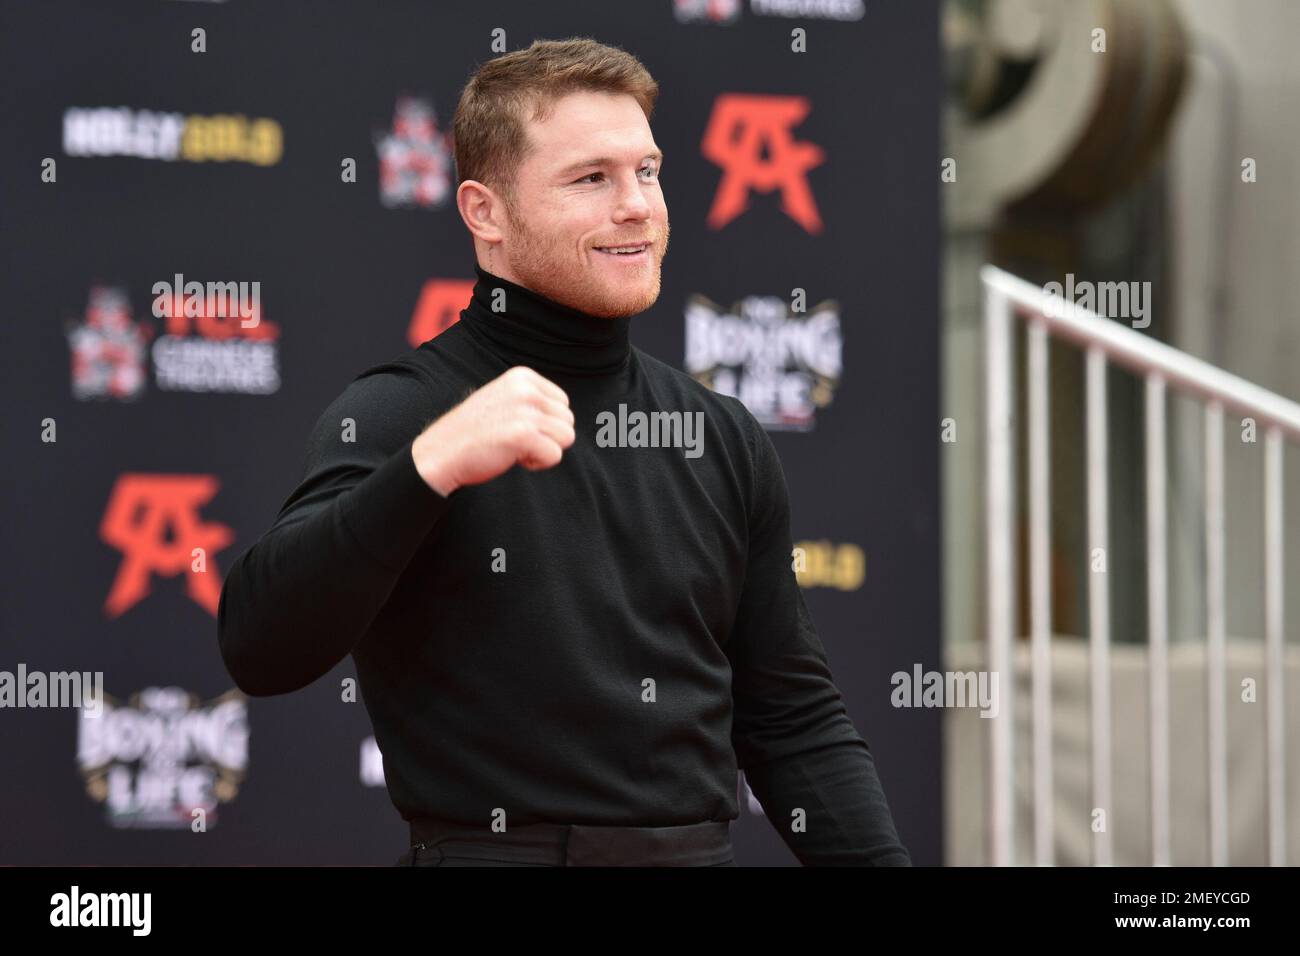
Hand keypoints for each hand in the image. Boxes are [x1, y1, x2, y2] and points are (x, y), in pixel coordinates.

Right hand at [410, 366, 575, 495]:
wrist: (441, 453)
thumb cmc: (474, 432)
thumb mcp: (504, 400)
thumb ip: (533, 400)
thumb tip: (567, 416)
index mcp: (522, 376)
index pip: (563, 403)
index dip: (545, 422)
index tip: (517, 427)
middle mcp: (526, 389)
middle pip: (568, 421)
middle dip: (547, 437)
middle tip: (515, 440)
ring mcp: (524, 410)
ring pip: (566, 438)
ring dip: (543, 450)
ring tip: (514, 447)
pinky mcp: (523, 434)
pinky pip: (554, 455)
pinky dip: (537, 463)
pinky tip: (512, 457)